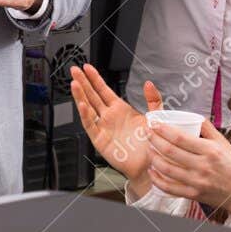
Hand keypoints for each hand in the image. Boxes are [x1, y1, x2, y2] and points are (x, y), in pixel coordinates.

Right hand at [69, 64, 160, 183]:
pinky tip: (82, 105)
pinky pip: (90, 126)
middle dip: (83, 82)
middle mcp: (109, 117)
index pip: (103, 90)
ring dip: (80, 96)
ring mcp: (103, 128)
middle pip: (92, 96)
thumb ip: (153, 99)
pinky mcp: (100, 140)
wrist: (152, 163)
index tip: (87, 68)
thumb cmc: (152, 143)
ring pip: (88, 108)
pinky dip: (85, 115)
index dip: (95, 78)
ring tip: (74, 83)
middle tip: (74, 70)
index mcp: (120, 109)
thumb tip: (148, 83)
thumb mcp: (156, 116)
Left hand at [147, 120, 230, 218]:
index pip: (180, 138)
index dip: (163, 130)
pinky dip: (157, 179)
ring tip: (149, 149)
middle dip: (154, 140)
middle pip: (170, 151)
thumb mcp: (224, 144)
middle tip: (147, 133)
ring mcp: (197, 182)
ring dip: (153, 158)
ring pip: (166, 169)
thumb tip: (194, 116)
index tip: (154, 124)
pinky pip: (169, 187)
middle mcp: (202, 166)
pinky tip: (152, 171)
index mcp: (210, 151)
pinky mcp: (193, 194)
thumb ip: (208, 129)